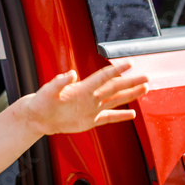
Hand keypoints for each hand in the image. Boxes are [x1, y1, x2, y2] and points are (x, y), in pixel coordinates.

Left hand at [18, 62, 148, 135]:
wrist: (38, 117)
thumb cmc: (40, 102)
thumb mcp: (48, 91)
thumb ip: (59, 82)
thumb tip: (71, 73)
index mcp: (82, 88)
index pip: (103, 77)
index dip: (116, 69)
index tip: (130, 63)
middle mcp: (90, 97)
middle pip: (115, 87)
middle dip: (130, 82)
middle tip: (146, 76)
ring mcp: (92, 108)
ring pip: (116, 100)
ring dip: (130, 95)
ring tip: (145, 88)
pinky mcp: (90, 120)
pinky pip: (109, 118)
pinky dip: (121, 116)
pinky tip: (132, 114)